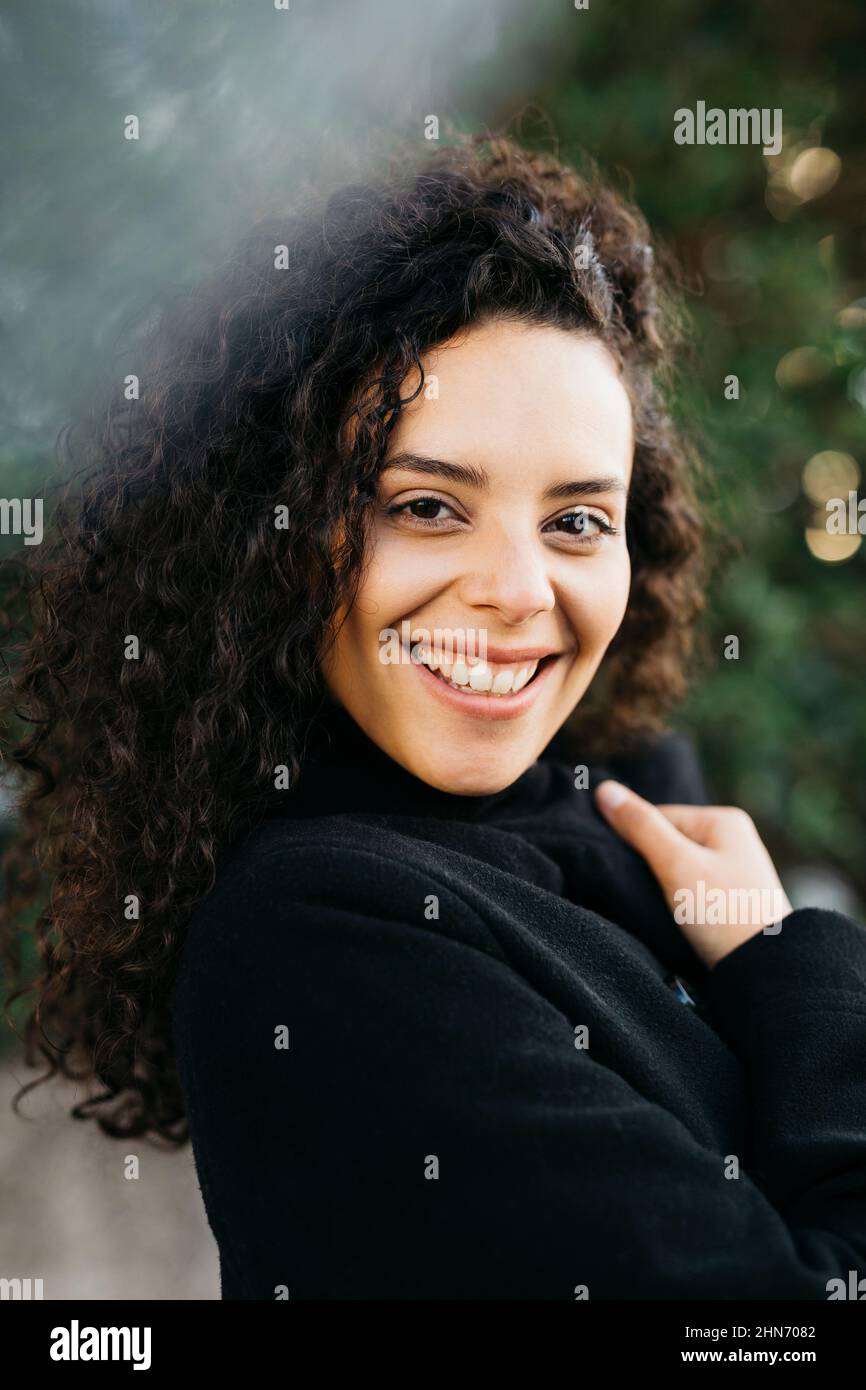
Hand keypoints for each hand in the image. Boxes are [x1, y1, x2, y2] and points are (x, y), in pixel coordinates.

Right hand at [594, 781, 793, 968]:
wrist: (767, 969)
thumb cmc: (722, 913)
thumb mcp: (676, 865)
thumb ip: (640, 827)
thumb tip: (604, 790)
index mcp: (723, 820)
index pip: (658, 818)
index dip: (636, 845)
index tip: (629, 874)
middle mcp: (733, 839)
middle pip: (668, 842)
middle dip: (652, 867)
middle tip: (646, 895)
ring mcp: (735, 869)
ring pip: (678, 868)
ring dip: (665, 887)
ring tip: (665, 910)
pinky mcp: (733, 898)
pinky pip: (693, 888)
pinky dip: (680, 901)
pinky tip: (679, 919)